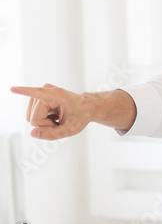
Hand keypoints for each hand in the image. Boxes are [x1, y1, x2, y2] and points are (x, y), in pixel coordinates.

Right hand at [10, 85, 136, 138]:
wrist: (86, 108)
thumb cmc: (80, 116)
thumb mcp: (71, 129)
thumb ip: (53, 134)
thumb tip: (32, 133)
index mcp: (57, 95)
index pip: (38, 93)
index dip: (25, 92)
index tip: (13, 89)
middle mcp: (46, 91)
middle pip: (33, 119)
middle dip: (45, 125)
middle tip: (60, 121)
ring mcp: (40, 94)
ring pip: (30, 119)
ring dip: (44, 123)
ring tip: (57, 118)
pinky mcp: (36, 98)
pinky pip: (31, 117)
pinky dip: (42, 120)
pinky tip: (53, 116)